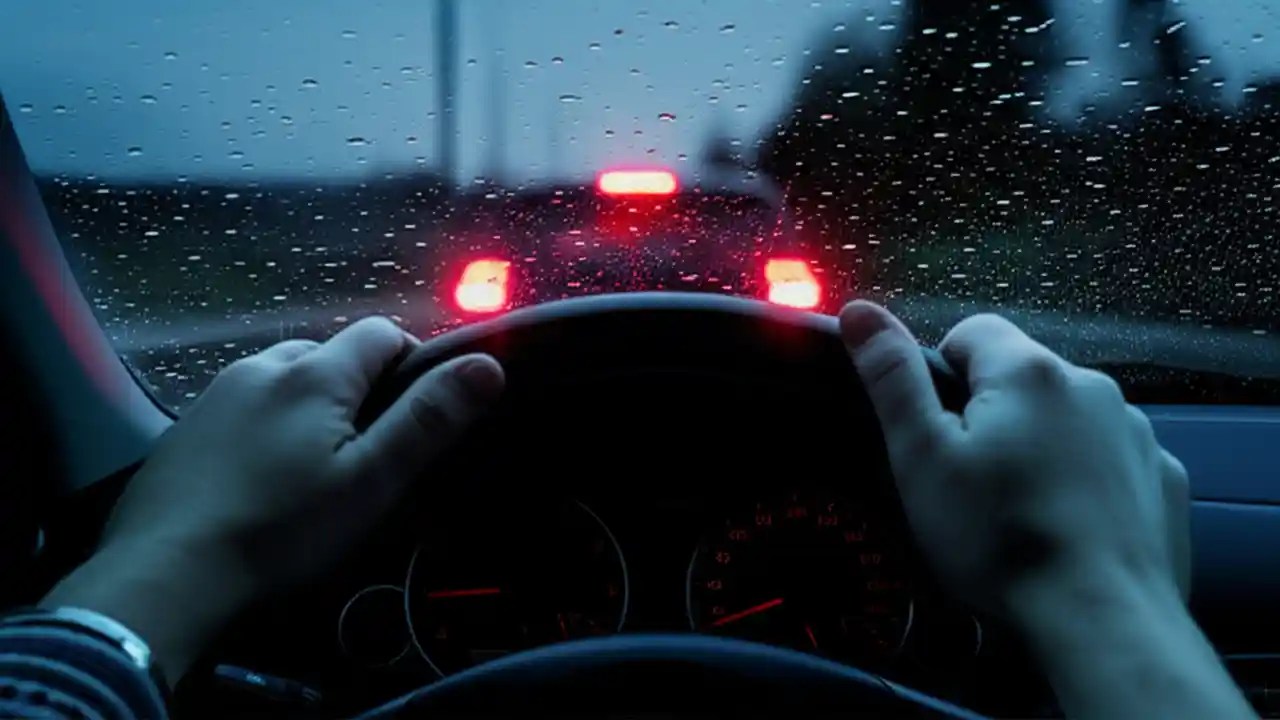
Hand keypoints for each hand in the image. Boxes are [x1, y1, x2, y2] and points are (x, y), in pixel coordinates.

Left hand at [45, 317, 503, 677]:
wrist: (165, 576)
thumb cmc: (282, 531)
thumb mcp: (371, 481)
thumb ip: (429, 419)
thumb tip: (488, 364)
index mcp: (316, 373)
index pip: (382, 333)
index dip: (414, 362)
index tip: (422, 413)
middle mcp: (263, 366)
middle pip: (331, 354)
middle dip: (361, 388)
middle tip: (371, 452)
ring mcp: (216, 395)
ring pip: (285, 380)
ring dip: (311, 405)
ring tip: (317, 467)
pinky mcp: (184, 429)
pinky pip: (245, 408)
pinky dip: (267, 427)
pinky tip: (264, 479)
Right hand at [839, 301, 1186, 616]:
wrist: (1102, 620)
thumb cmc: (1000, 540)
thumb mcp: (922, 457)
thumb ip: (892, 377)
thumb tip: (860, 312)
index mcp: (1027, 371)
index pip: (972, 332)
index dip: (942, 376)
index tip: (937, 433)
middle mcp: (1091, 386)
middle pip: (1022, 377)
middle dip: (993, 415)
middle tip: (970, 482)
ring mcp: (1136, 433)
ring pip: (1069, 419)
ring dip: (1042, 446)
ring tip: (1019, 512)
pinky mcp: (1162, 479)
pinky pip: (1111, 460)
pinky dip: (1087, 481)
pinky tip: (1068, 528)